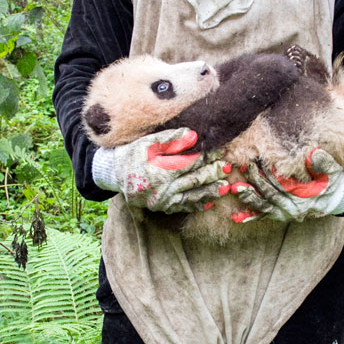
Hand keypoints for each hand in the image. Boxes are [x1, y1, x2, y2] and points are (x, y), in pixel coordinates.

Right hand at [92, 129, 225, 213]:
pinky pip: (183, 207)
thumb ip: (171, 139)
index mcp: (159, 171)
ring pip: (192, 196)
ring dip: (210, 191)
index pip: (190, 162)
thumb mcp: (149, 143)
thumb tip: (193, 135)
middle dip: (213, 173)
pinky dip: (197, 204)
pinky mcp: (162, 208)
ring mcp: (163, 201)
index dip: (207, 156)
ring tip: (224, 187)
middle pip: (194, 180)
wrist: (115, 174)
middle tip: (228, 168)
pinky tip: (209, 202)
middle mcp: (162, 189)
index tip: (221, 151)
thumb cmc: (133, 154)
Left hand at [226, 149, 343, 223]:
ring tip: (237, 189)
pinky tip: (237, 217)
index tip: (260, 160)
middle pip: (270, 194)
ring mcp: (285, 214)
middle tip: (246, 167)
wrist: (334, 200)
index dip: (270, 172)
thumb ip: (323, 162)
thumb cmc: (330, 182)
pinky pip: (264, 216)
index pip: (283, 183)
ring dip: (250, 198)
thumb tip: (313, 154)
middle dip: (257, 181)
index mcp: (303, 196)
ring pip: (264, 206)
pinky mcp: (280, 216)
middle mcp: (292, 208)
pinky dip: (251, 216)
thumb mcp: (331, 171)